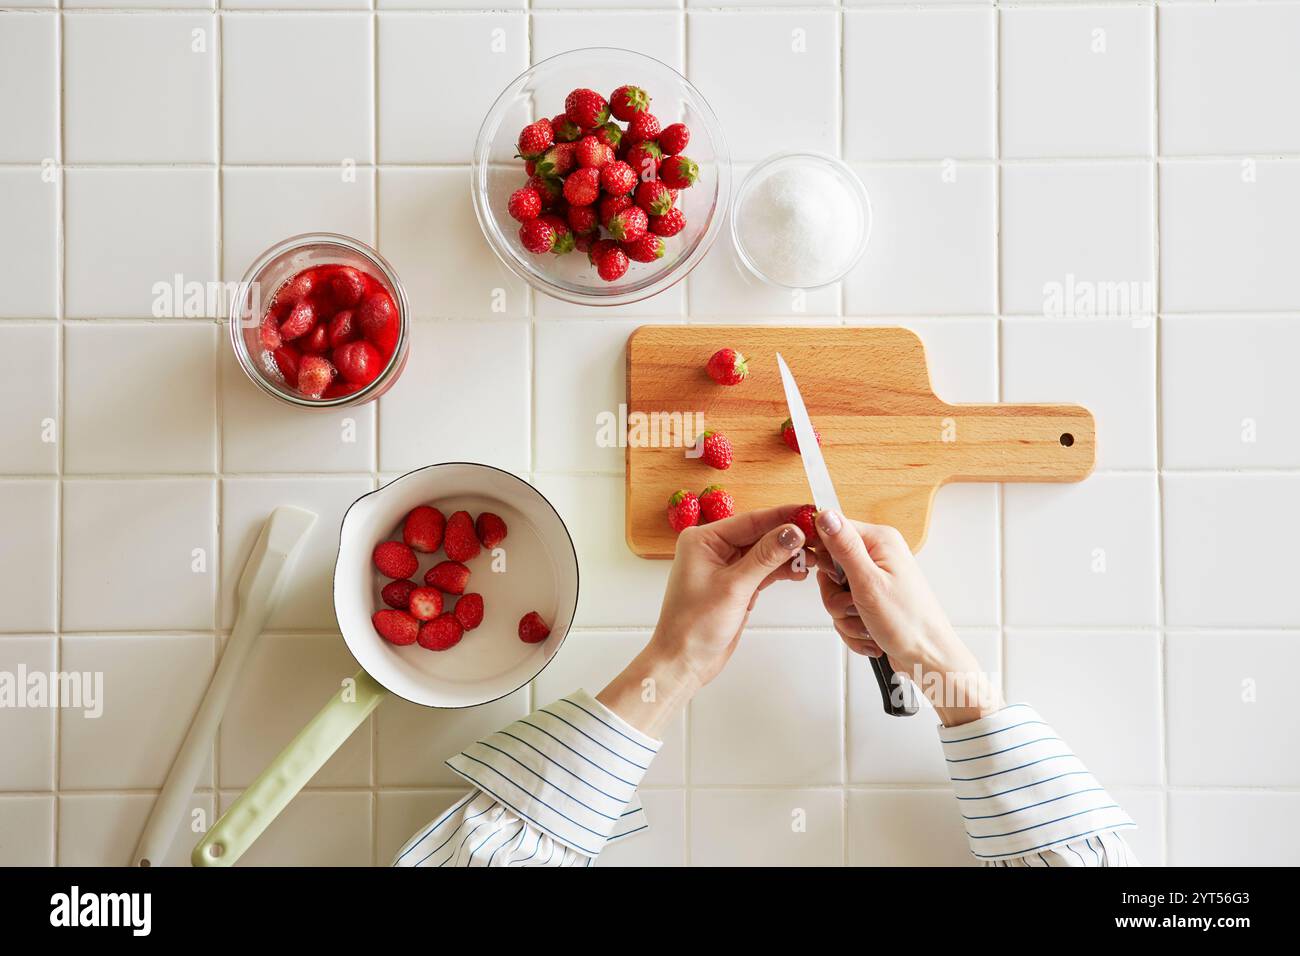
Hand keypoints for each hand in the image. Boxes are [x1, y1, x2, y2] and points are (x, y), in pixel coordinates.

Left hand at [597, 507, 806, 735]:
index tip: (809, 512)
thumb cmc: (694, 626)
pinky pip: (762, 569)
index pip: (750, 520)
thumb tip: (792, 532)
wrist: (685, 661)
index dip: (782, 516)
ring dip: (788, 555)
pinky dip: (780, 570)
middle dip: (788, 537)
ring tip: (814, 558)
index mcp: (703, 540)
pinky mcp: (736, 583)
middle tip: (819, 537)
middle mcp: (712, 548)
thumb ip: (766, 557)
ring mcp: (725, 566)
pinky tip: (798, 571)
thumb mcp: (735, 587)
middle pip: (759, 534)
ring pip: (764, 552)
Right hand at [810, 509, 1001, 726]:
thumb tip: (826, 515)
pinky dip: (852, 627)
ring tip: (866, 623)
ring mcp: (874, 580)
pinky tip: (869, 633)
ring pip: (834, 593)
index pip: (833, 529)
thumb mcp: (869, 583)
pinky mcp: (871, 601)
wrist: (927, 659)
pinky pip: (844, 610)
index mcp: (880, 541)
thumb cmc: (909, 624)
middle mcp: (878, 557)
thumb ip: (844, 547)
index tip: (829, 575)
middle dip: (835, 595)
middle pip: (829, 566)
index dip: (823, 553)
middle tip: (853, 604)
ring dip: (844, 616)